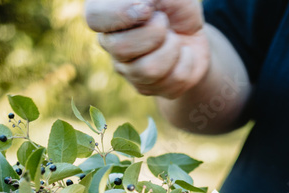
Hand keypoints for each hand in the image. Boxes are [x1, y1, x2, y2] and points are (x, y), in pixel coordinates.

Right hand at [85, 0, 210, 98]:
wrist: (193, 33)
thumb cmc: (175, 7)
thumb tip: (143, 5)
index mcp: (106, 14)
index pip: (94, 17)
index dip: (120, 14)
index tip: (147, 9)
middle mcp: (110, 44)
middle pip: (121, 48)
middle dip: (155, 32)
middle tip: (164, 21)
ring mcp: (127, 70)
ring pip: (148, 69)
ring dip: (172, 48)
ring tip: (174, 38)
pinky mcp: (148, 88)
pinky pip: (172, 80)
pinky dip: (187, 61)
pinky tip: (181, 54)